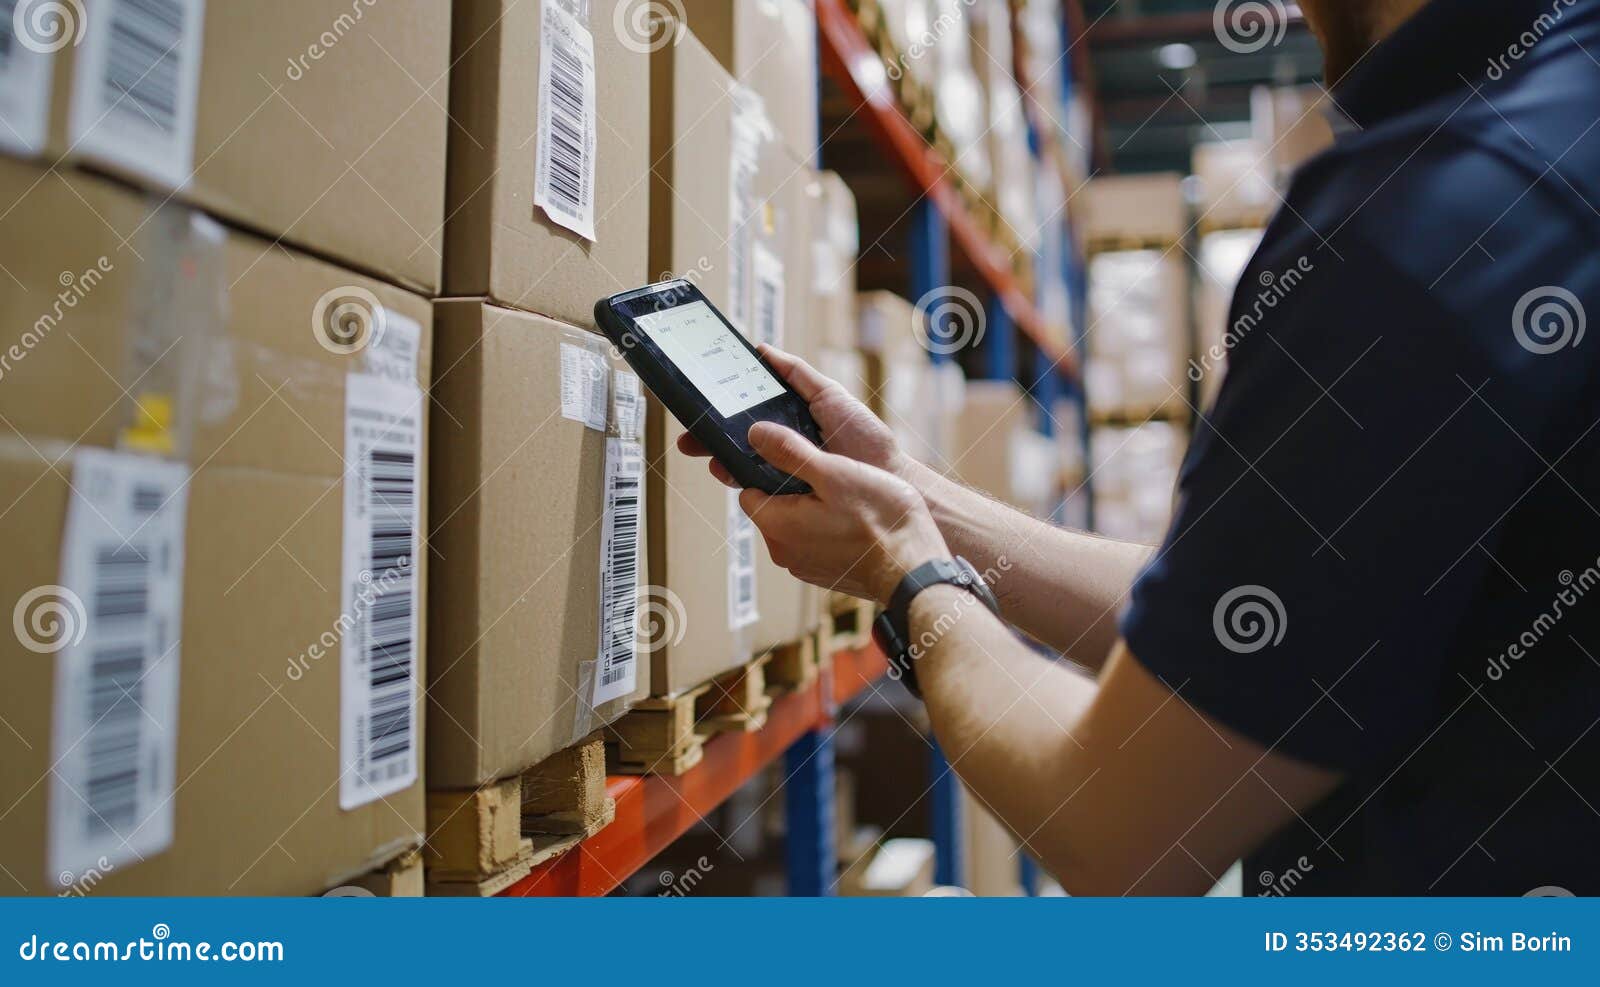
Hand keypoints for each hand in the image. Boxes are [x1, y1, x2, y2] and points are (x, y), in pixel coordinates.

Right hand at [677, 345, 908, 483]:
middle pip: (736, 441)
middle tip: (689, 437)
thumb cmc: (865, 438)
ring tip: (706, 453)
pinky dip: (741, 483)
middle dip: (709, 438)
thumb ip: (797, 374)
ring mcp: (784, 473)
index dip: (721, 408)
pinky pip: (759, 492)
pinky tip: (729, 473)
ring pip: (741, 467)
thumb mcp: (830, 396)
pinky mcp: (789, 498)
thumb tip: (762, 350)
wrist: (887, 479)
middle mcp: (781, 448)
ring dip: (720, 459)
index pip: (746, 414)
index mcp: (787, 422)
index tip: (700, 402)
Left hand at [734, 421, 947, 604]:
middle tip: (830, 475)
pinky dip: (830, 528)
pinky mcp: (827, 573)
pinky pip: (817, 542)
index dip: (769, 469)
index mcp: (777, 526)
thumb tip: (755, 434)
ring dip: (815, 508)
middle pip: (773, 507)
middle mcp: (784, 552)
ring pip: (797, 524)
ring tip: (849, 498)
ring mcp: (806, 566)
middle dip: (795, 488)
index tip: (795, 458)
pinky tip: (857, 519)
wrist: (915, 568)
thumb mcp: (832, 472)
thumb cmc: (879, 520)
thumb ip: (789, 452)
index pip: (749, 490)